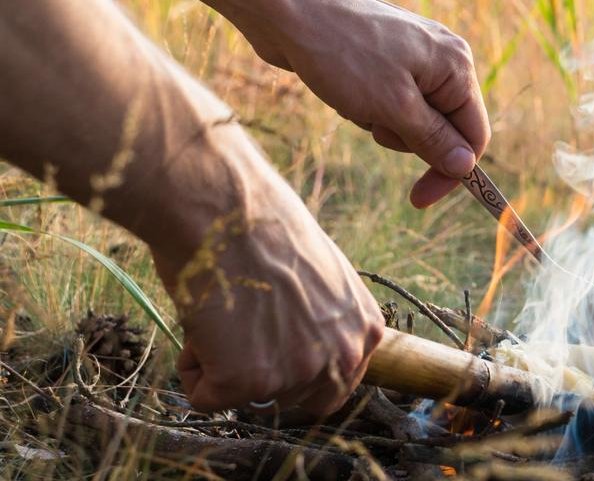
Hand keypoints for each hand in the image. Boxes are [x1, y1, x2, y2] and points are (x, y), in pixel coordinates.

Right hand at [153, 136, 384, 414]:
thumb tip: (299, 349)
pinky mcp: (247, 384)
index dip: (293, 369)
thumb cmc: (262, 228)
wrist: (223, 207)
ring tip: (223, 309)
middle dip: (257, 370)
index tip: (268, 346)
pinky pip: (205, 399)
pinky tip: (200, 323)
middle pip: (290, 398)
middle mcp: (342, 358)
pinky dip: (191, 369)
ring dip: (223, 364)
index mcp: (366, 330)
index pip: (334, 384)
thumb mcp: (321, 277)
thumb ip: (324, 320)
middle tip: (238, 320)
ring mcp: (296, 374)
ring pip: (246, 398)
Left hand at [208, 0, 489, 207]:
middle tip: (375, 119)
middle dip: (406, 138)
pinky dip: (369, 110)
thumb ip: (434, 140)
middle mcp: (442, 61)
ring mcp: (412, 60)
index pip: (474, 135)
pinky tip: (346, 92)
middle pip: (442, 130)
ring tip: (356, 100)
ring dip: (382, 124)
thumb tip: (467, 167)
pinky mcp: (384, 63)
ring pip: (411, 121)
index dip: (450, 171)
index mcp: (456, 67)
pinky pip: (389, 105)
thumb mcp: (394, 107)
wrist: (288, 13)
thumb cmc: (343, 54)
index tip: (419, 198)